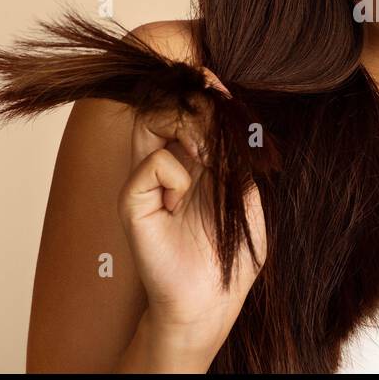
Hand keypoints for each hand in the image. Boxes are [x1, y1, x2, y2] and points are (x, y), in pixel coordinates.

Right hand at [117, 67, 266, 360]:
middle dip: (200, 106)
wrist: (214, 297)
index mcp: (194, 157)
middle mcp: (167, 161)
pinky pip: (156, 160)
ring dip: (189, 129)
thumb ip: (235, 151)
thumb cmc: (232, 250)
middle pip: (169, 102)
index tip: (221, 82)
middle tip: (219, 137)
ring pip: (154, 119)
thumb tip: (227, 106)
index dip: (205, 89)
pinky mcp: (132, 198)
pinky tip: (182, 202)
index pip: (189, 106)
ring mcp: (146, 178)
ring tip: (207, 160)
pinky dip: (179, 174)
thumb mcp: (246, 190)